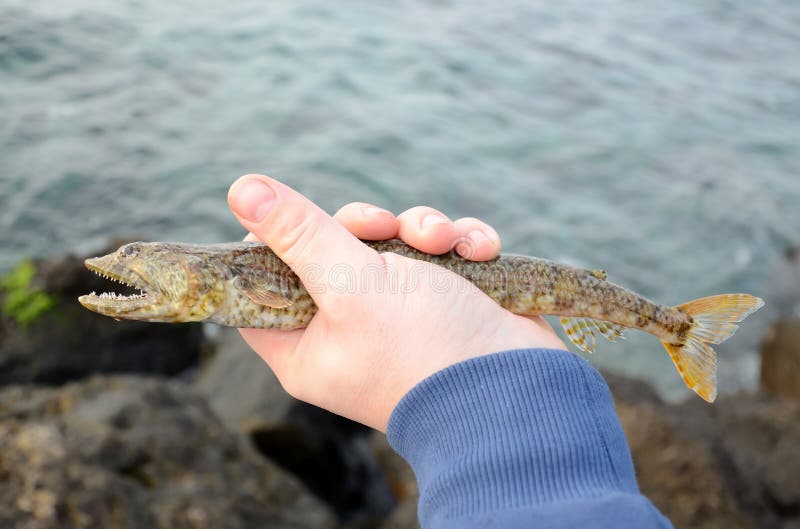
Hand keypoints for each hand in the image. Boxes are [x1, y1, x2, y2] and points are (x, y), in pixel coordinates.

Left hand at [228, 174, 565, 430]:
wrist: (520, 389)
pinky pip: (439, 254)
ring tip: (447, 244)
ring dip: (423, 229)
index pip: (262, 286)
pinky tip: (481, 250)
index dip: (271, 244)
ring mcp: (397, 316)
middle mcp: (347, 331)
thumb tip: (242, 187)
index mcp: (306, 344)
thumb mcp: (353, 284)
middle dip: (365, 226)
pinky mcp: (442, 301)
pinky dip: (460, 244)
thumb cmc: (425, 349)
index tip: (292, 218)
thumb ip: (300, 233)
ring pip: (391, 244)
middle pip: (329, 251)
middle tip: (385, 227)